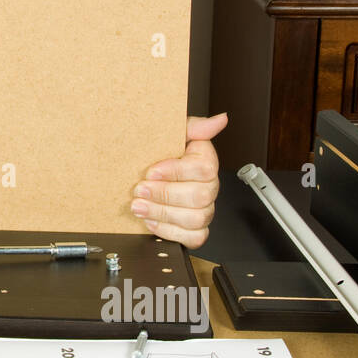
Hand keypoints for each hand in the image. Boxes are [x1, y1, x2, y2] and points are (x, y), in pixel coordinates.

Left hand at [130, 112, 226, 249]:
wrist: (147, 174)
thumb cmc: (161, 154)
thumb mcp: (173, 134)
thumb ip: (193, 126)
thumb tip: (219, 119)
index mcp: (205, 162)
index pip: (204, 169)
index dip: (176, 172)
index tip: (151, 171)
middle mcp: (209, 187)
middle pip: (199, 196)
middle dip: (164, 194)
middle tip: (140, 190)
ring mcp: (204, 209)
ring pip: (196, 218)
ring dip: (162, 213)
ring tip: (138, 207)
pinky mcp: (196, 229)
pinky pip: (194, 237)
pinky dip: (169, 231)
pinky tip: (150, 221)